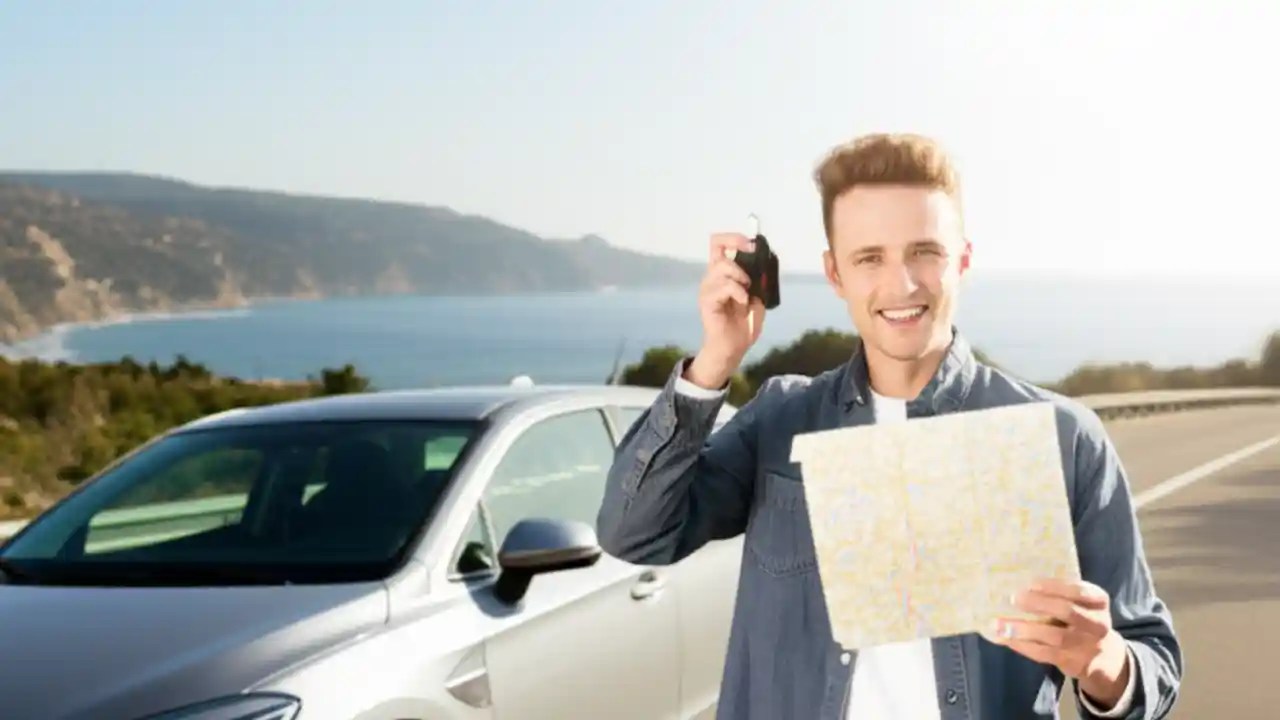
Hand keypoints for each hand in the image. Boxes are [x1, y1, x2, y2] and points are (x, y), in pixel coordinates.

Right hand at [686, 232, 766, 388]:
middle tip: (751, 276)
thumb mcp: (758, 297)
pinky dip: (738, 292)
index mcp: (723, 274)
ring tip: (746, 293)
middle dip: (740, 257)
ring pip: (722, 266)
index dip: (734, 238)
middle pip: (719, 250)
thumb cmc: (743, 323)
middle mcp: (712, 277)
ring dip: (740, 276)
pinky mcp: (707, 301)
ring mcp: (707, 289)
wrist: (734, 347)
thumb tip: (764, 262)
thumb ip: (759, 280)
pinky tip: (742, 303)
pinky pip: (723, 287)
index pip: (719, 243)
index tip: (750, 244)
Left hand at [992, 578, 1131, 708]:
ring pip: (1054, 636)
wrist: (1102, 657)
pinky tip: (1006, 639)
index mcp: (1098, 602)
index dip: (1054, 586)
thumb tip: (1019, 583)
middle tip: (1014, 599)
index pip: (1079, 590)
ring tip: (1000, 624)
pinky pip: (1045, 653)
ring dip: (1024, 629)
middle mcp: (1098, 624)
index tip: (1030, 583)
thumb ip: (1061, 594)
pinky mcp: (1073, 663)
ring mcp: (1087, 646)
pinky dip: (1023, 645)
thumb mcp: (1081, 604)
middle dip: (1039, 604)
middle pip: (1068, 612)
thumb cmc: (1081, 620)